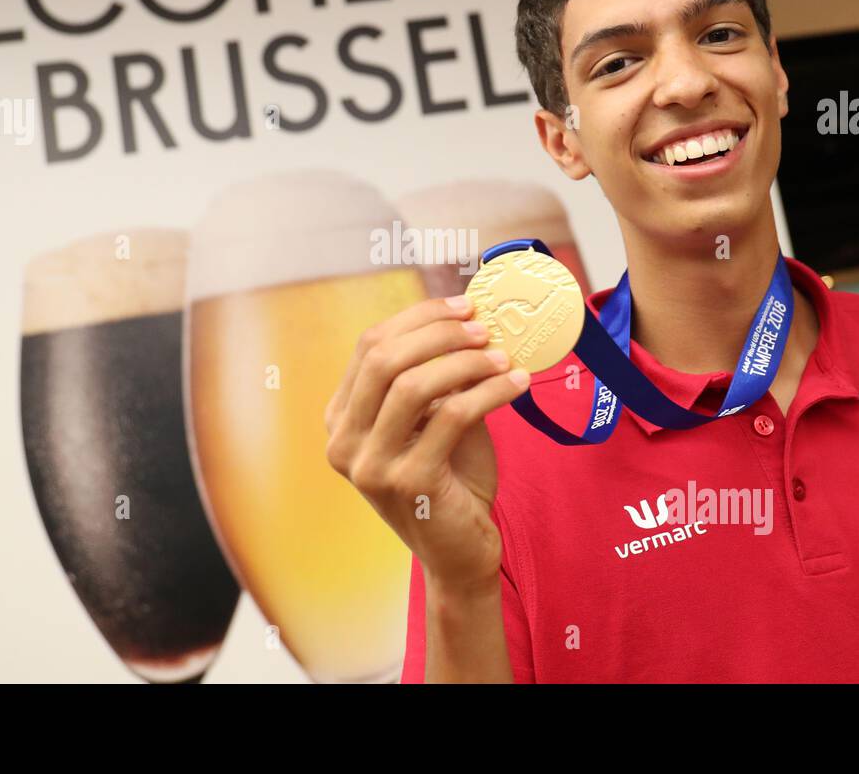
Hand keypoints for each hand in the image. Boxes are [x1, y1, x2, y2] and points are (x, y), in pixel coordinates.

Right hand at [325, 294, 530, 588]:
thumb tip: (468, 318)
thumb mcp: (433, 420)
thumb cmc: (450, 480)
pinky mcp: (408, 483)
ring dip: (466, 361)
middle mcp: (343, 442)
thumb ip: (436, 376)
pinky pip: (452, 415)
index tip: (464, 306)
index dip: (418, 317)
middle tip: (484, 328)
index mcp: (341, 419)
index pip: (368, 346)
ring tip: (503, 356)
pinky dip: (490, 391)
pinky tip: (517, 382)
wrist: (459, 552)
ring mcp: (371, 466)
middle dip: (439, 333)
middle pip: (383, 359)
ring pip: (413, 385)